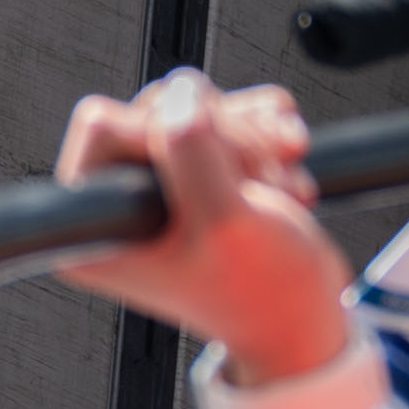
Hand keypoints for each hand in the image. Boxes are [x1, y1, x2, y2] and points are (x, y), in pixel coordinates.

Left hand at [54, 69, 353, 376]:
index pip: (105, 123)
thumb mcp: (226, 221)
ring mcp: (163, 184)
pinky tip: (287, 170)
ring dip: (254, 140)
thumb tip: (180, 90)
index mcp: (101, 226)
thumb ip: (193, 150)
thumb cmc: (265, 292)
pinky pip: (230, 111)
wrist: (307, 318)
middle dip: (226, 139)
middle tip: (259, 188)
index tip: (213, 181)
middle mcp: (122, 204)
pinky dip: (268, 132)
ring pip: (197, 106)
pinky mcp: (201, 168)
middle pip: (157, 108)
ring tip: (279, 189)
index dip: (167, 135)